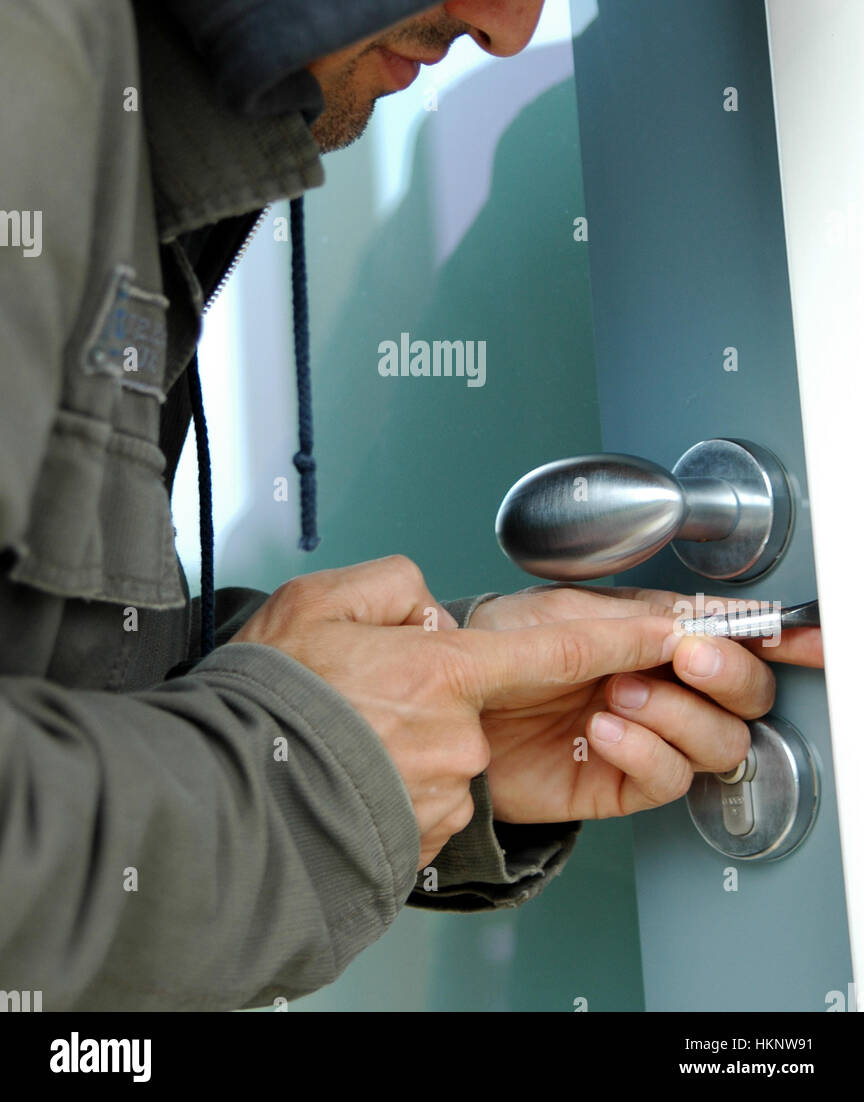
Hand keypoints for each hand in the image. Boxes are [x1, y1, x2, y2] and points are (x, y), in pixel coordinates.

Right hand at [227, 557, 677, 868]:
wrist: (226, 799)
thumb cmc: (269, 702)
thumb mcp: (321, 602)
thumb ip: (394, 585)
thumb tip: (427, 610)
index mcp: (445, 673)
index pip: (557, 647)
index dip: (621, 635)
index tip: (673, 626)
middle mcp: (458, 740)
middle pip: (472, 706)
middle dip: (431, 698)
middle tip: (362, 696)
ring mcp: (442, 797)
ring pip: (443, 755)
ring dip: (404, 745)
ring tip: (342, 741)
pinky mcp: (420, 841)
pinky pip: (423, 799)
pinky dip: (392, 784)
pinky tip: (347, 775)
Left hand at [466, 583, 821, 824]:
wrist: (443, 705)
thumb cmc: (491, 647)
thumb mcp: (558, 615)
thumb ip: (627, 622)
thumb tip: (686, 627)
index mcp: (652, 633)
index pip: (730, 635)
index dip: (772, 639)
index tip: (799, 641)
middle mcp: (660, 685)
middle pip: (744, 695)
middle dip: (729, 674)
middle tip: (689, 658)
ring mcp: (647, 735)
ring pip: (719, 742)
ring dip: (679, 714)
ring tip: (619, 692)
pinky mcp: (621, 782)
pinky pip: (669, 779)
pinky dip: (646, 751)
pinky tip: (605, 730)